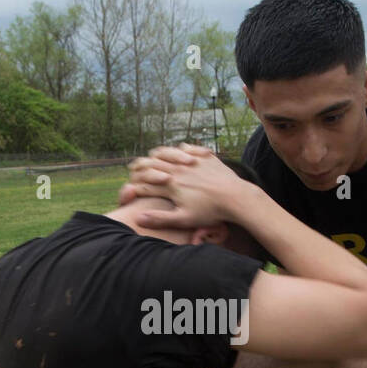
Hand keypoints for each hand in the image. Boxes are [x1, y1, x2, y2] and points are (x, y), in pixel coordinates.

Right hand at [121, 144, 240, 229]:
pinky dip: (180, 149)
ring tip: (153, 158)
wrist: (236, 197)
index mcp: (171, 184)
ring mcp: (192, 161)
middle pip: (153, 164)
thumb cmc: (210, 212)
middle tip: (134, 169)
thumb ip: (160, 218)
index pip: (146, 183)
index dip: (135, 186)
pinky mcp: (205, 157)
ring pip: (168, 152)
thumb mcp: (184, 219)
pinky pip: (188, 148)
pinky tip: (180, 151)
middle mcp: (178, 169)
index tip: (130, 190)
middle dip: (140, 168)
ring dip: (157, 155)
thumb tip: (138, 219)